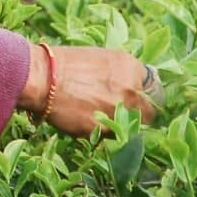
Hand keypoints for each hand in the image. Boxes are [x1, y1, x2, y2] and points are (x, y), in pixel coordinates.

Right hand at [18, 44, 157, 135]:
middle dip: (136, 117)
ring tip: (102, 123)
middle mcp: (131, 88)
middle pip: (148, 113)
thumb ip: (119, 74)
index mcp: (131, 67)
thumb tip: (126, 87)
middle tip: (120, 118)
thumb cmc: (64, 64)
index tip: (136, 104)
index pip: (153, 90)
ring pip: (131, 128)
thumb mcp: (99, 59)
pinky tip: (89, 126)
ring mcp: (119, 109)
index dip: (143, 98)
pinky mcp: (105, 128)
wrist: (43, 78)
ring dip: (121, 128)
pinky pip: (111, 138)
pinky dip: (104, 135)